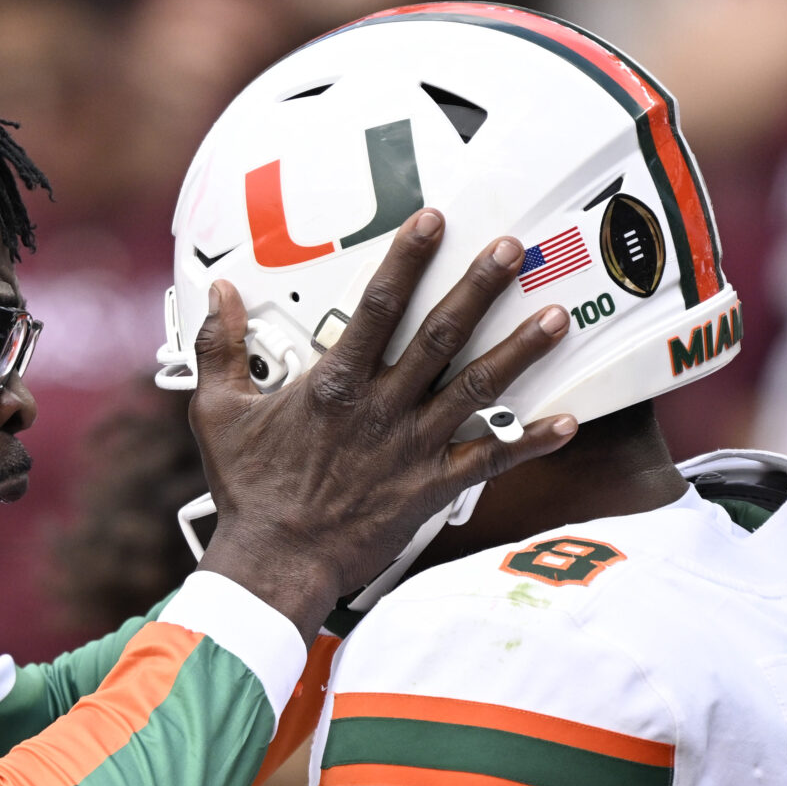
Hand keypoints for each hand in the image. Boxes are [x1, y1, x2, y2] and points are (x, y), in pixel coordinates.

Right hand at [190, 211, 577, 636]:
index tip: (434, 220)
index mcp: (334, 384)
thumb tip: (218, 293)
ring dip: (520, 350)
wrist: (275, 564)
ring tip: (557, 314)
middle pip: (441, 335)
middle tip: (513, 248)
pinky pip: (489, 460)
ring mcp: (412, 447)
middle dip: (480, 287)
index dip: (408, 260)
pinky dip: (530, 443)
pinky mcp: (431, 488)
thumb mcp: (218, 414)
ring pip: (476, 389)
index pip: (378, 307)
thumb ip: (220, 348)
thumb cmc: (249, 493)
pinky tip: (568, 423)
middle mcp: (382, 408)